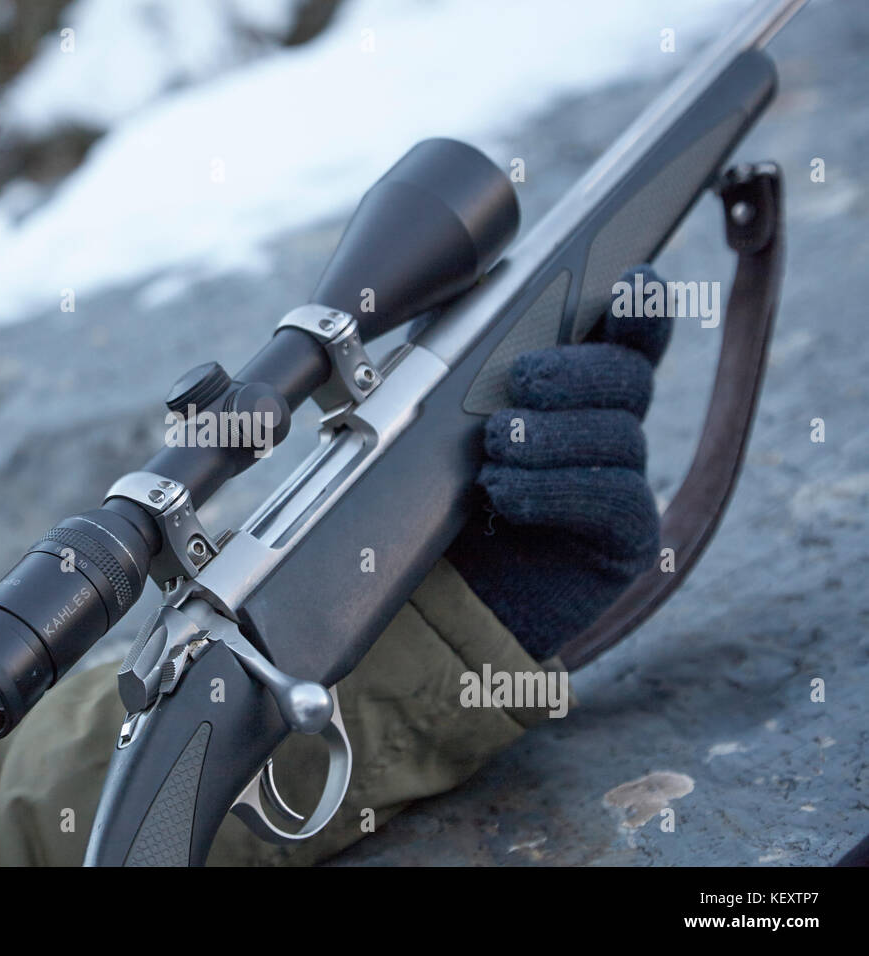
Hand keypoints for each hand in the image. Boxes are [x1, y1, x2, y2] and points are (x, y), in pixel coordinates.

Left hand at [446, 265, 672, 660]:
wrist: (439, 595)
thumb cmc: (439, 496)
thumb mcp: (436, 418)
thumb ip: (459, 359)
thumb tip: (466, 300)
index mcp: (573, 391)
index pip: (627, 338)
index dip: (640, 311)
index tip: (634, 284)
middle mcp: (611, 430)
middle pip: (629, 375)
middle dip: (576, 371)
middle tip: (523, 382)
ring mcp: (627, 484)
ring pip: (619, 434)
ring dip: (550, 436)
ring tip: (496, 451)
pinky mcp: (626, 540)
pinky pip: (616, 498)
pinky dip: (555, 489)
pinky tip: (506, 496)